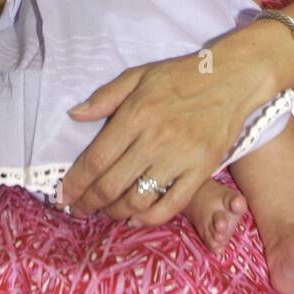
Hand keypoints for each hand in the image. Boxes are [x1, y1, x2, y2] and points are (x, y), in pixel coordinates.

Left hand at [58, 38, 265, 226]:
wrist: (230, 79)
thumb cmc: (181, 75)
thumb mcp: (139, 75)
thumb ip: (105, 97)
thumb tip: (74, 114)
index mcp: (135, 115)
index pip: (96, 159)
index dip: (75, 183)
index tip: (63, 195)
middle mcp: (153, 140)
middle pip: (111, 184)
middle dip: (88, 203)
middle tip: (78, 209)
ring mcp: (178, 158)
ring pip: (138, 200)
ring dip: (115, 212)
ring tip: (105, 211)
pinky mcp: (200, 171)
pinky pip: (171, 205)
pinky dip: (149, 218)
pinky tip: (136, 217)